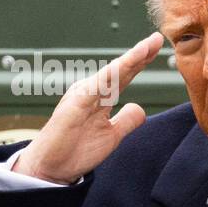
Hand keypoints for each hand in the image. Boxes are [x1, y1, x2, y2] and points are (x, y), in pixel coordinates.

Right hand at [14, 32, 164, 183]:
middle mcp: (91, 91)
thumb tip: (139, 109)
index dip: (141, 62)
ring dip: (130, 59)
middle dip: (140, 54)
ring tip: (147, 46)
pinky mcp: (76, 103)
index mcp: (99, 97)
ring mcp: (83, 95)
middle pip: (120, 70)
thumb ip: (125, 121)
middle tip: (157, 38)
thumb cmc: (74, 151)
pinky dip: (111, 74)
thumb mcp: (111, 136)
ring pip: (111, 73)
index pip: (124, 76)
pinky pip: (96, 86)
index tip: (157, 48)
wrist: (50, 168)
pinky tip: (125, 64)